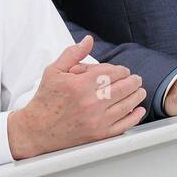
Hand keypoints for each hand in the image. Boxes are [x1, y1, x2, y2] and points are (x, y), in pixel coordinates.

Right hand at [9, 35, 146, 158]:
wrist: (37, 130)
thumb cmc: (45, 101)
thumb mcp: (54, 71)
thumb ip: (73, 54)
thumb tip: (88, 41)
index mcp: (80, 85)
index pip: (111, 73)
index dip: (121, 70)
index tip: (123, 71)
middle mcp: (91, 103)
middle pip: (123, 88)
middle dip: (133, 81)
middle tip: (136, 80)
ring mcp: (96, 120)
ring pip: (126, 105)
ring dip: (136, 96)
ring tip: (139, 91)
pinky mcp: (99, 135)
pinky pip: (123, 125)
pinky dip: (134, 117)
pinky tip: (138, 111)